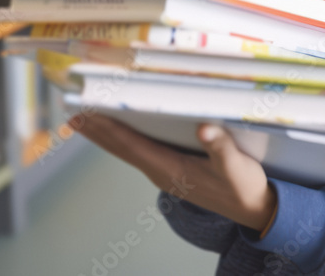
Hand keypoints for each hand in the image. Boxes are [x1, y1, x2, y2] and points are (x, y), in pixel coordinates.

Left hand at [67, 112, 276, 231]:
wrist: (253, 210)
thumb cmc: (244, 186)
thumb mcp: (236, 166)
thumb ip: (220, 147)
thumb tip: (205, 129)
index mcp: (171, 169)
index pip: (130, 145)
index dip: (107, 128)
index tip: (85, 114)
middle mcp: (161, 172)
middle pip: (120, 149)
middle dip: (96, 131)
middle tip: (70, 114)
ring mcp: (165, 172)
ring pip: (126, 151)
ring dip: (105, 135)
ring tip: (84, 121)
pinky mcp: (172, 170)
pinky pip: (138, 152)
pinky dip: (122, 140)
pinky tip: (118, 132)